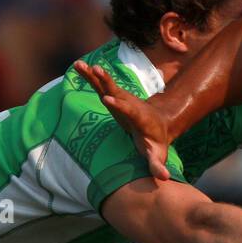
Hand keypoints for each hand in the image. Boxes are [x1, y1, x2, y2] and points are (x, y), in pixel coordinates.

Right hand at [74, 60, 173, 180]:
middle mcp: (130, 104)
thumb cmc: (156, 142)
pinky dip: (90, 76)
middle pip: (118, 92)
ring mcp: (123, 98)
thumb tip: (163, 177)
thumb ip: (158, 165)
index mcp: (140, 118)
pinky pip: (100, 84)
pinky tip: (77, 65)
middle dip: (107, 82)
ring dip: (95, 75)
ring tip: (80, 64)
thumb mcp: (158, 154)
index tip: (109, 99)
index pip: (130, 110)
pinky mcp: (115, 96)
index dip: (120, 105)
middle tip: (96, 71)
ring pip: (107, 85)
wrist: (161, 123)